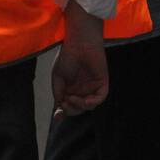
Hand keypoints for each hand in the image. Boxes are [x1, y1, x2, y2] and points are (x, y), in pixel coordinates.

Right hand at [52, 2, 108, 117]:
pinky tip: (83, 100)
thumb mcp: (57, 78)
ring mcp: (92, 87)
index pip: (69, 105)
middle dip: (71, 110)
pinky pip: (100, 98)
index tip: (57, 116)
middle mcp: (82, 89)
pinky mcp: (102, 83)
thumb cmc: (67, 57)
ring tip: (71, 98)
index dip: (64, 112)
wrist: (79, 43)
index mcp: (71, 88)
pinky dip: (91, 102)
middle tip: (65, 104)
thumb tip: (59, 108)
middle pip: (79, 108)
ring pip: (89, 106)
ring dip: (79, 106)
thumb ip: (58, 93)